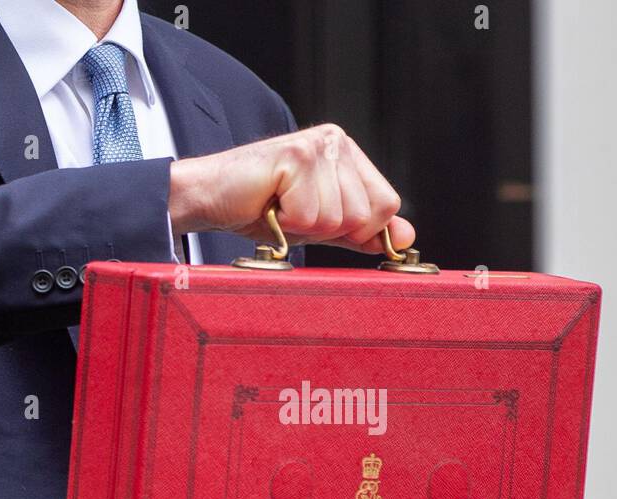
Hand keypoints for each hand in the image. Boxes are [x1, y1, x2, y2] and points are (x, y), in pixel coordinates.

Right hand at [168, 124, 415, 254]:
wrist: (210, 199)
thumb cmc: (260, 210)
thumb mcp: (321, 226)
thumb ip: (363, 232)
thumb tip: (406, 238)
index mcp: (348, 154)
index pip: (387, 204)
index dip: (358, 229)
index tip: (319, 220)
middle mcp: (338, 142)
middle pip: (366, 214)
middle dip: (328, 229)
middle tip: (293, 212)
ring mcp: (318, 145)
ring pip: (340, 217)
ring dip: (305, 226)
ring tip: (281, 207)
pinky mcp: (297, 155)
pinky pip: (312, 214)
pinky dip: (288, 222)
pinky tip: (270, 202)